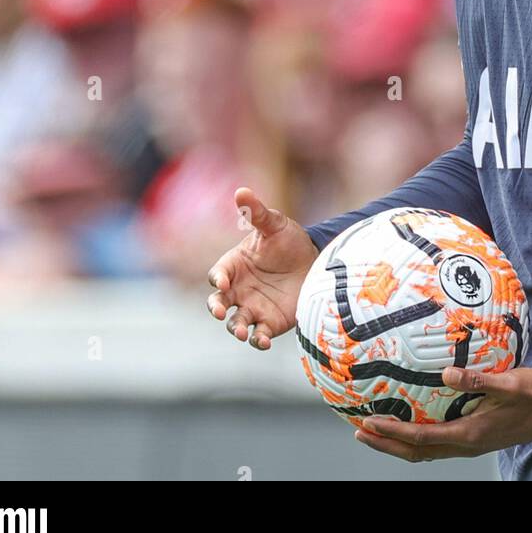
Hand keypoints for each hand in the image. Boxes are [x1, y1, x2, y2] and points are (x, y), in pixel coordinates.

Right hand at [206, 187, 318, 349]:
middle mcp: (239, 289)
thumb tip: (241, 191)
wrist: (315, 261)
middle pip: (218, 303)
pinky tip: (262, 341)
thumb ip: (257, 213)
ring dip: (235, 329)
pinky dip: (257, 340)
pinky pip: (258, 335)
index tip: (223, 282)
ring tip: (242, 332)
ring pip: (235, 323)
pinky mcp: (270, 322)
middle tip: (220, 312)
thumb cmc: (289, 240)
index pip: (218, 274)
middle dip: (216, 309)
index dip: (219, 279)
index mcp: (234, 265)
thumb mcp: (274, 224)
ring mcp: (252, 307)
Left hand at [354, 367, 531, 460]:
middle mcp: (466, 445)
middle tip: (361, 432)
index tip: (370, 422)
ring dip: (400, 443)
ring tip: (378, 431)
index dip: (393, 432)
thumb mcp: (507, 383)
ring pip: (427, 451)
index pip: (422, 438)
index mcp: (470, 434)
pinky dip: (419, 438)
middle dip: (387, 444)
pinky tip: (413, 424)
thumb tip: (446, 373)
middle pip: (417, 452)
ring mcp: (471, 444)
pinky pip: (439, 444)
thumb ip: (476, 380)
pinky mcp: (476, 438)